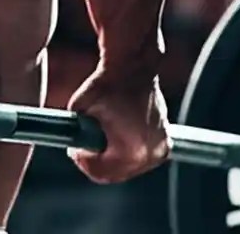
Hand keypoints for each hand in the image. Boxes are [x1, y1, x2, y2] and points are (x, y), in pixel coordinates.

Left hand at [67, 68, 171, 183]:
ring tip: (100, 138)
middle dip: (97, 161)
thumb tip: (74, 148)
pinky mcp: (165, 141)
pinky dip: (128, 152)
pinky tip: (117, 137)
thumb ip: (75, 134)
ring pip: (128, 167)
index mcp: (130, 150)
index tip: (75, 149)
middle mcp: (150, 154)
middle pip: (115, 173)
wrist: (134, 65)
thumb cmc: (107, 83)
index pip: (100, 172)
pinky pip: (141, 158)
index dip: (83, 161)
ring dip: (113, 158)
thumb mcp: (78, 110)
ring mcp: (160, 148)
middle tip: (84, 146)